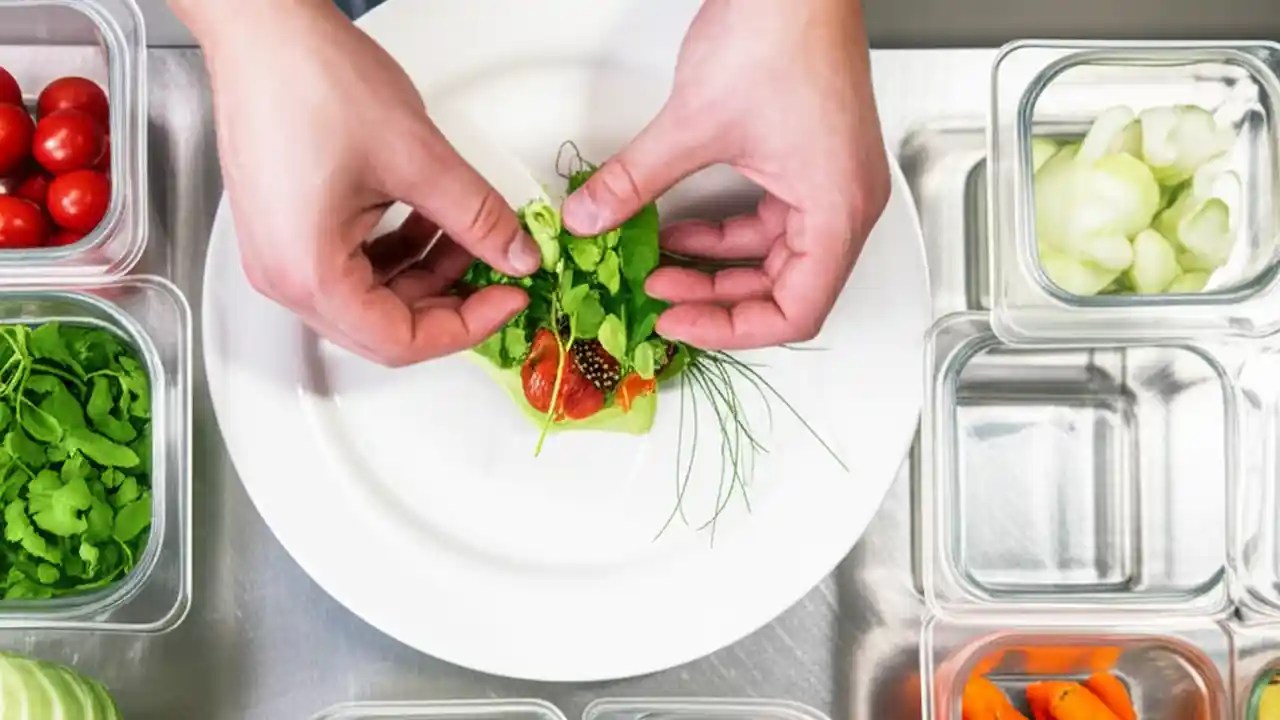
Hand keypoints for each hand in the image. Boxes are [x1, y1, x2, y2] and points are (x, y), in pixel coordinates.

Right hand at [174, 0, 540, 365]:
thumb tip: (515, 255)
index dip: (467, 327)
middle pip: (383, 327)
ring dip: (428, 273)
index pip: (399, 340)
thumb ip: (477, 217)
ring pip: (371, 296)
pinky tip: (433, 220)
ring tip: (471, 235)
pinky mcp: (289, 227)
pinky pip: (353, 264)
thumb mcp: (418, 158)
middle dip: (449, 303)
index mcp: (307, 273)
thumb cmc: (310, 79)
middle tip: (499, 274)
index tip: (508, 299)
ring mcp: (281, 253)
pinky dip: (400, 251)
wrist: (263, 27)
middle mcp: (284, 275)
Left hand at [562, 0, 889, 349]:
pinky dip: (723, 232)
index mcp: (837, 211)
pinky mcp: (810, 164)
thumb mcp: (692, 124)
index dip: (731, 328)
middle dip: (716, 298)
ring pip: (774, 258)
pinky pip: (769, 221)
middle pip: (784, 291)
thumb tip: (590, 217)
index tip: (678, 322)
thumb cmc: (780, 34)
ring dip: (716, 266)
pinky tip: (677, 229)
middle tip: (659, 299)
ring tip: (659, 267)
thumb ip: (635, 181)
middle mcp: (844, 205)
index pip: (794, 312)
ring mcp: (829, 184)